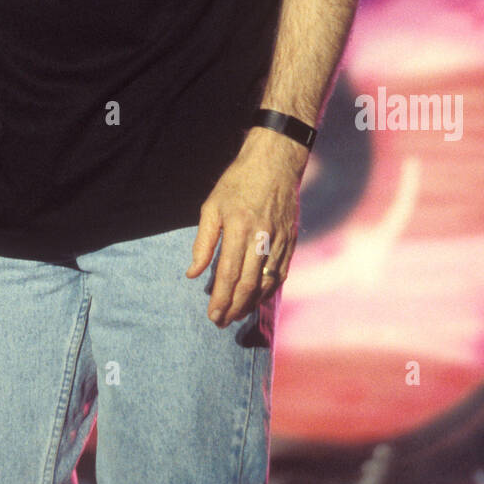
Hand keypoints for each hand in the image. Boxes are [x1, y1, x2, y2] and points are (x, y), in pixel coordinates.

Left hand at [186, 126, 308, 327]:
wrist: (276, 161)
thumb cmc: (238, 181)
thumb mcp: (212, 205)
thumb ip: (203, 242)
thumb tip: (192, 273)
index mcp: (240, 228)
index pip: (229, 273)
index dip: (221, 298)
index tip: (212, 315)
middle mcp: (262, 237)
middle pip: (249, 284)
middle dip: (234, 307)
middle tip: (222, 322)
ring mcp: (280, 240)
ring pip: (267, 282)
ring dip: (252, 303)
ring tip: (237, 313)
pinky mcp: (291, 239)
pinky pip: (281, 272)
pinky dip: (269, 289)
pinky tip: (257, 297)